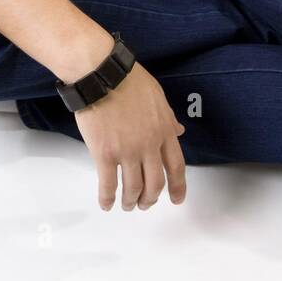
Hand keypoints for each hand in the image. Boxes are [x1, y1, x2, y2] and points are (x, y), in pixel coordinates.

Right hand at [74, 61, 186, 210]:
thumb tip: (180, 131)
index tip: (176, 199)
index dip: (177, 186)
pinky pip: (108, 184)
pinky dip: (107, 198)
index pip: (176, 166)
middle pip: (155, 183)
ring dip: (131, 201)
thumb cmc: (128, 80)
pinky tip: (106, 204)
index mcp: (164, 131)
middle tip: (145, 204)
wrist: (101, 74)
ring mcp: (127, 151)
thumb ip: (168, 118)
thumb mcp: (157, 96)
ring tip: (127, 206)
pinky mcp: (104, 154)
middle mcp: (149, 145)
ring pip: (133, 188)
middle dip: (151, 198)